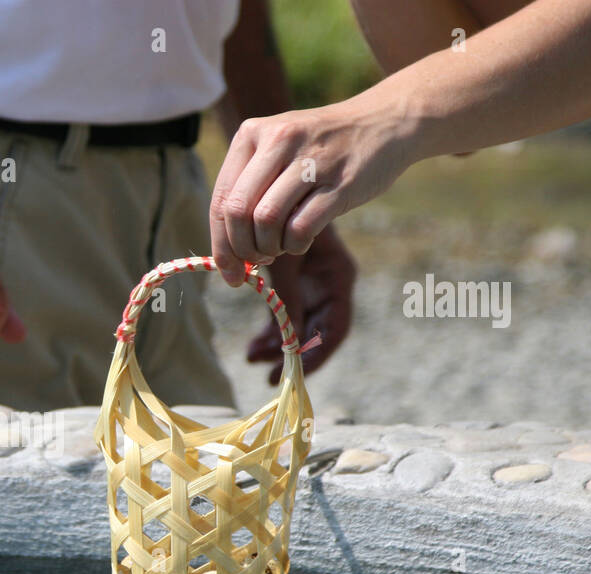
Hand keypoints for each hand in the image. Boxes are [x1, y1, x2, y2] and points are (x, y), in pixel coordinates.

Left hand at [209, 97, 414, 285]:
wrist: (384, 121)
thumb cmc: (320, 148)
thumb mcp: (278, 150)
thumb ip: (249, 190)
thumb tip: (228, 253)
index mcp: (252, 133)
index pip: (221, 199)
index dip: (219, 244)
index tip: (228, 271)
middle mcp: (278, 140)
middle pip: (238, 212)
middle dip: (241, 249)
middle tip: (255, 262)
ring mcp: (311, 159)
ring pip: (266, 220)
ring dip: (269, 248)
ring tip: (279, 248)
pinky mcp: (341, 182)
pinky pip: (301, 226)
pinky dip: (295, 245)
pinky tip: (300, 242)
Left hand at [246, 227, 355, 384]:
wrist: (284, 185)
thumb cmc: (289, 213)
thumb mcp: (287, 257)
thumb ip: (286, 294)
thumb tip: (283, 340)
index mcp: (339, 277)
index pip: (336, 329)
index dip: (317, 355)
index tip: (293, 372)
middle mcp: (330, 286)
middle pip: (315, 334)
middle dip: (288, 353)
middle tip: (259, 362)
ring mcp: (313, 287)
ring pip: (298, 330)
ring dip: (277, 345)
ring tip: (251, 355)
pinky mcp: (296, 286)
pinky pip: (286, 319)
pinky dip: (271, 332)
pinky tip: (254, 345)